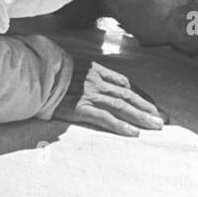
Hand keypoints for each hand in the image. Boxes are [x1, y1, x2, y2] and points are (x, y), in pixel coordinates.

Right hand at [50, 58, 165, 136]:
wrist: (33, 74)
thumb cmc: (48, 69)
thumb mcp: (69, 63)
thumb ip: (83, 70)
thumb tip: (93, 77)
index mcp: (94, 69)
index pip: (124, 82)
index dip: (141, 94)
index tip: (153, 104)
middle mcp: (96, 81)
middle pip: (128, 95)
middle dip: (148, 107)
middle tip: (164, 119)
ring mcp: (90, 94)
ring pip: (122, 106)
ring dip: (141, 117)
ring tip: (156, 126)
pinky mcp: (81, 108)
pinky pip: (106, 118)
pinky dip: (121, 126)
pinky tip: (134, 133)